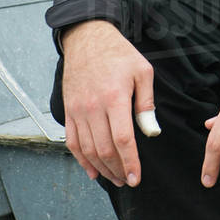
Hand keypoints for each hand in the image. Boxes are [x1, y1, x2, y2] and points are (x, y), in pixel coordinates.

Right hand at [61, 20, 154, 187]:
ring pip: (87, 150)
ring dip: (101, 169)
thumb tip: (151, 132)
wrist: (87, 38)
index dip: (130, 163)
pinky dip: (81, 160)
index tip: (136, 178)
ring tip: (114, 178)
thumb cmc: (118, 54)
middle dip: (117, 170)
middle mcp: (93, 107)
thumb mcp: (142, 72)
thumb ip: (146, 103)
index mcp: (115, 97)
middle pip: (104, 150)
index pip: (123, 140)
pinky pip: (72, 142)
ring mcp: (78, 111)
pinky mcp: (68, 111)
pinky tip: (92, 170)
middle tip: (127, 180)